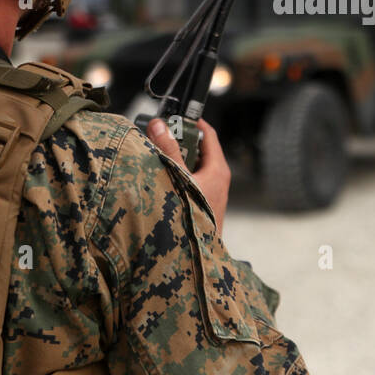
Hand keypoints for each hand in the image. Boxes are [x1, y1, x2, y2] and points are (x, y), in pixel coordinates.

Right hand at [147, 118, 230, 233]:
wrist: (196, 258)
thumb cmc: (194, 218)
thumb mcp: (179, 178)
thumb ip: (168, 152)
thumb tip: (159, 126)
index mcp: (218, 169)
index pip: (209, 135)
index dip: (193, 122)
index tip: (176, 116)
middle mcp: (218, 179)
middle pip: (199, 150)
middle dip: (180, 141)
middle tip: (160, 135)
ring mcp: (212, 192)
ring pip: (193, 167)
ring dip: (176, 160)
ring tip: (156, 155)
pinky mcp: (203, 203)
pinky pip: (190, 181)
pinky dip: (177, 175)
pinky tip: (161, 179)